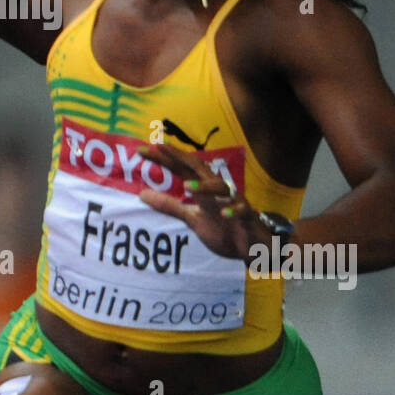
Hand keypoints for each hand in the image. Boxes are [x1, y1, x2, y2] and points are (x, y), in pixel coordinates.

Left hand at [136, 143, 268, 260]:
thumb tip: (141, 194)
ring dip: (204, 186)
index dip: (162, 159)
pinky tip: (224, 212)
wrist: (253, 247)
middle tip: (160, 147)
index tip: (141, 151)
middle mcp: (217, 190)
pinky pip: (242, 210)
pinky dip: (233, 209)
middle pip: (198, 168)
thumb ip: (169, 206)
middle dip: (179, 157)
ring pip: (220, 187)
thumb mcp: (192, 217)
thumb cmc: (223, 228)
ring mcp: (233, 201)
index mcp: (202, 189)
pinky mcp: (247, 217)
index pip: (180, 169)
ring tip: (186, 186)